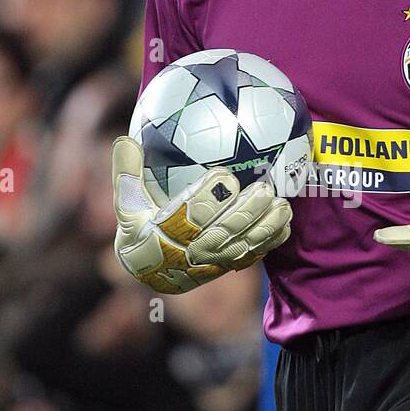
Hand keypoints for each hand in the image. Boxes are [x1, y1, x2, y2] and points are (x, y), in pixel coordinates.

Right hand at [112, 136, 291, 293]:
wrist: (150, 270)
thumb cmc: (138, 228)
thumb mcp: (127, 203)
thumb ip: (126, 173)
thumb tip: (125, 139)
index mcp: (164, 235)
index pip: (189, 216)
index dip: (209, 198)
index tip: (225, 176)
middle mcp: (191, 252)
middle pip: (223, 232)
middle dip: (246, 211)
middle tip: (264, 188)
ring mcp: (212, 263)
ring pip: (242, 245)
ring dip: (265, 226)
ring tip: (282, 205)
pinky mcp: (226, 268)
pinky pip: (252, 255)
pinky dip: (270, 241)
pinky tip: (284, 224)